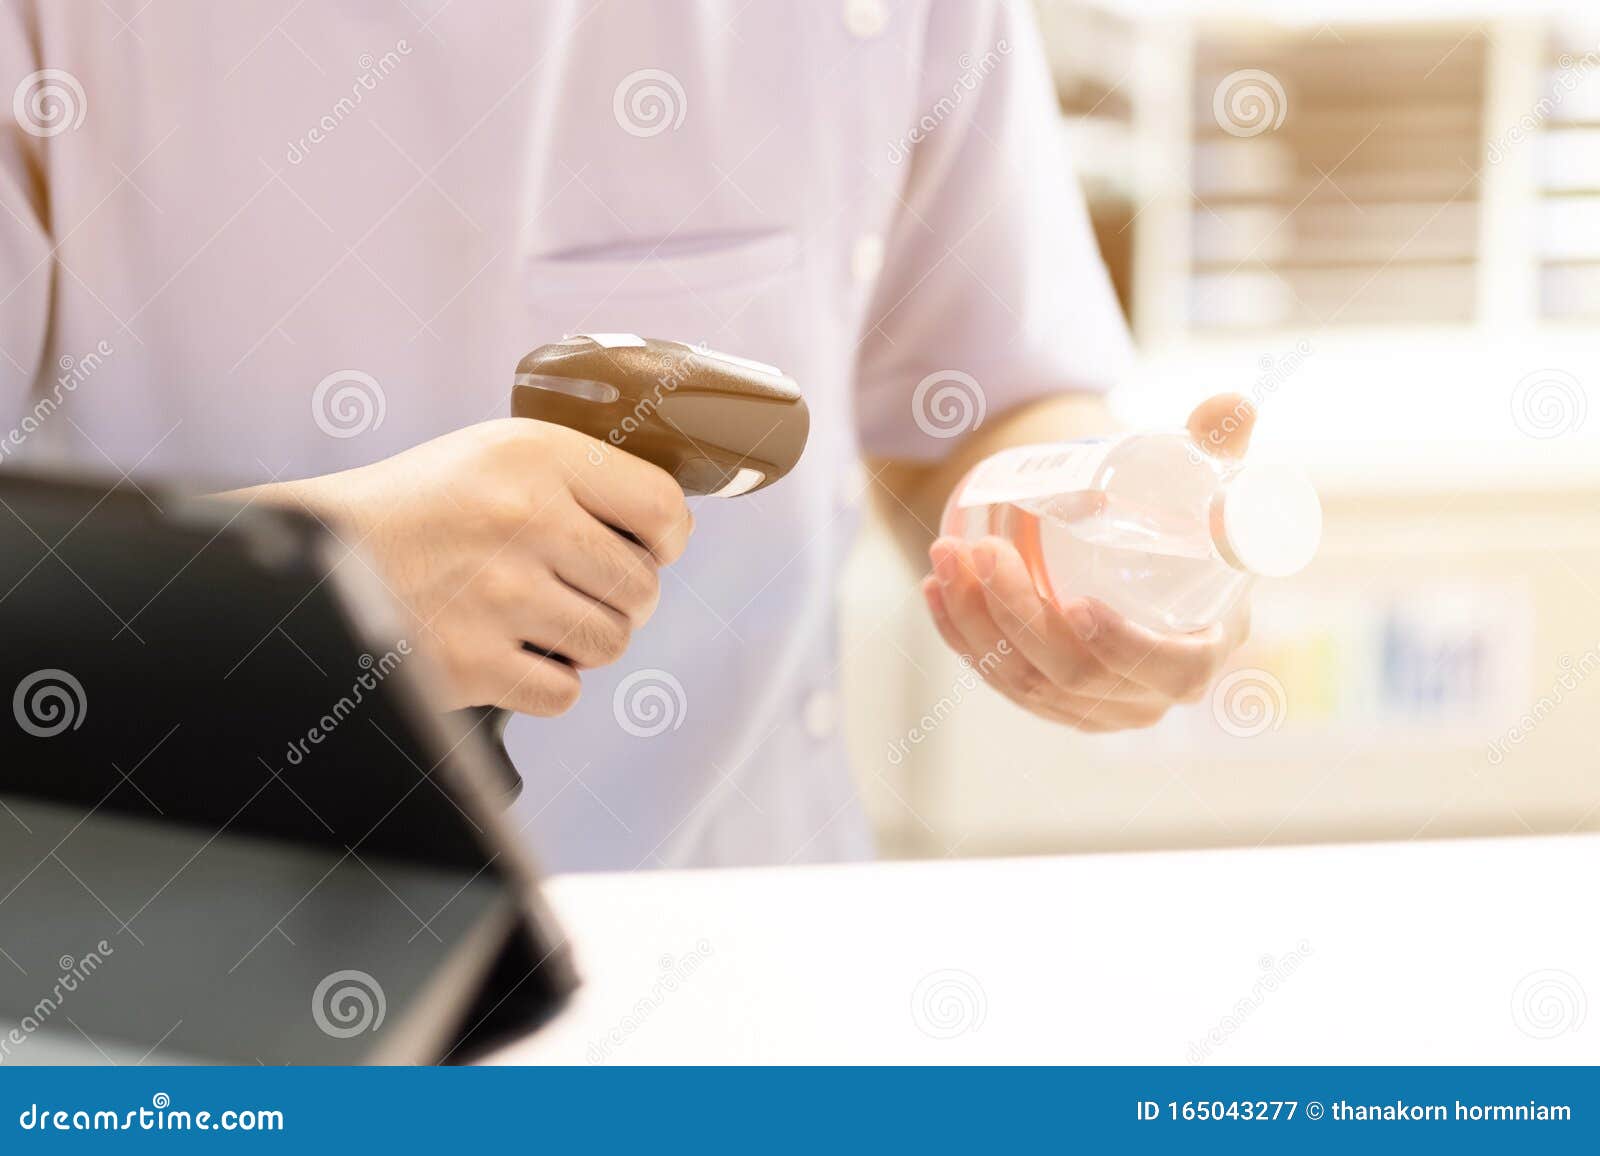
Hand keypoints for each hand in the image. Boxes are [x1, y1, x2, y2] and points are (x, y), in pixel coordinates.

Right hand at [266, 419, 691, 715]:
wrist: (320, 553)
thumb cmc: (421, 506)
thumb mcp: (497, 454)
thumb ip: (581, 478)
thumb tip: (673, 531)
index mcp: (534, 456)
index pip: (663, 507)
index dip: (669, 538)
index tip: (653, 547)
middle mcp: (523, 518)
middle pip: (642, 586)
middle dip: (623, 598)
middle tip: (580, 589)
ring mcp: (498, 592)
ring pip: (610, 643)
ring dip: (585, 642)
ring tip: (542, 619)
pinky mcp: (472, 661)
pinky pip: (563, 692)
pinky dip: (545, 683)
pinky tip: (512, 652)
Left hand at [920, 394, 1253, 731]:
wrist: (1140, 559)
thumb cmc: (1182, 522)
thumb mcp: (1207, 481)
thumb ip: (1221, 441)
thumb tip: (1228, 406)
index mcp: (1202, 650)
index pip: (1172, 670)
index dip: (1124, 647)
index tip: (1077, 605)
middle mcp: (1146, 693)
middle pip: (1077, 676)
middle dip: (1020, 615)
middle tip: (985, 548)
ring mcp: (1091, 705)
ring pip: (1025, 680)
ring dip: (976, 620)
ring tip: (946, 553)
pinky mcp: (1047, 699)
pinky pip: (997, 680)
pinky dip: (961, 636)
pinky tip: (936, 589)